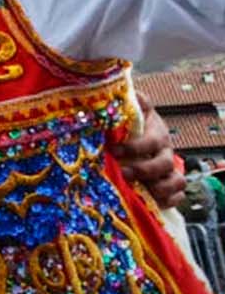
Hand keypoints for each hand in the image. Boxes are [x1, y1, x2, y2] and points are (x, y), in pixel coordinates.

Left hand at [113, 91, 184, 208]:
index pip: (152, 141)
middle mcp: (166, 152)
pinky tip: (154, 201)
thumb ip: (130, 102)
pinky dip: (169, 200)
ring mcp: (169, 169)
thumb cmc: (131, 123)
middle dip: (144, 170)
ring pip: (177, 181)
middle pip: (165, 164)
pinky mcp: (170, 184)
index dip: (134, 147)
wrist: (138, 134)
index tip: (114, 150)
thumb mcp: (129, 110)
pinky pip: (179, 195)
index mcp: (156, 133)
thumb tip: (131, 92)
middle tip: (123, 173)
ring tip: (141, 190)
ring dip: (160, 188)